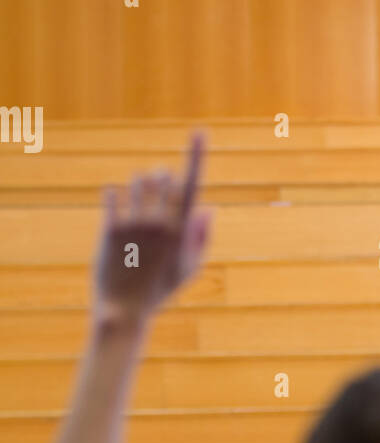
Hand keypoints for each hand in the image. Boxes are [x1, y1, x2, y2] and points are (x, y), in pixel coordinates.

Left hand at [94, 132, 211, 324]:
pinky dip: (115, 196)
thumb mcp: (189, 268)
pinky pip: (112, 196)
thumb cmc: (160, 290)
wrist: (124, 310)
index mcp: (182, 230)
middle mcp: (159, 222)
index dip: (197, 155)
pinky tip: (116, 202)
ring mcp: (133, 225)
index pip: (192, 184)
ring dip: (141, 183)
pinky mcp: (109, 230)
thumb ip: (201, 237)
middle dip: (162, 176)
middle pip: (163, 177)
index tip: (200, 132)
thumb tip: (207, 208)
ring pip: (138, 183)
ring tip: (140, 198)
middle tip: (160, 184)